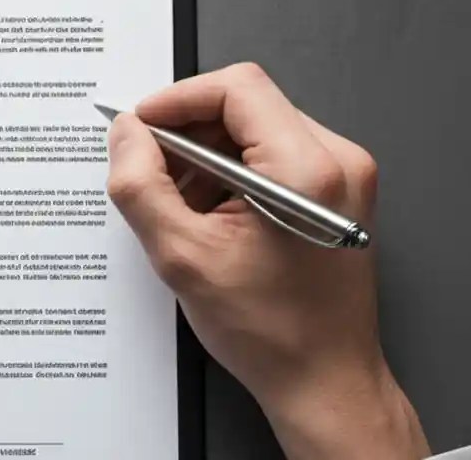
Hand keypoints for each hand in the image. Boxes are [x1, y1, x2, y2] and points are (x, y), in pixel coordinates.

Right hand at [107, 63, 429, 459]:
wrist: (325, 382)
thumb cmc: (269, 331)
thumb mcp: (182, 257)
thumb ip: (142, 186)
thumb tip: (126, 134)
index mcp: (307, 170)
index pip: (237, 88)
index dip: (178, 99)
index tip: (140, 127)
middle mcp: (338, 160)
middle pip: (247, 105)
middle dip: (189, 133)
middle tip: (152, 171)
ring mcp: (344, 174)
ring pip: (258, 128)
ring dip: (209, 156)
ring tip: (183, 206)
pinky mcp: (339, 191)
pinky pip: (275, 154)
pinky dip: (234, 173)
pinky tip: (212, 215)